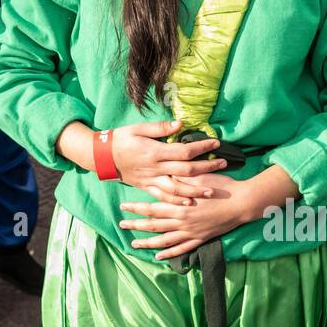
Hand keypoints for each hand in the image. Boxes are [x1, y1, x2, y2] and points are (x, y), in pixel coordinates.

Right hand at [110, 119, 227, 205]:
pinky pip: (164, 197)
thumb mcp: (138, 128)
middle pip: (186, 171)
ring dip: (196, 190)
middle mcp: (156, 168)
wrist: (102, 156)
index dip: (202, 148)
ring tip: (212, 189)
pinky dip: (177, 201)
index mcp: (155, 152)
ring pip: (178, 189)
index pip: (184, 151)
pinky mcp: (146, 187)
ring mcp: (151, 180)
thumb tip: (180, 124)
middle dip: (207, 168)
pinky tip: (189, 202)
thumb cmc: (120, 139)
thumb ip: (160, 127)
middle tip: (224, 163)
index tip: (216, 143)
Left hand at [118, 175, 259, 260]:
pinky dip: (169, 253)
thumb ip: (179, 179)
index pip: (152, 207)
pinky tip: (159, 256)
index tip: (123, 207)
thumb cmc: (220, 187)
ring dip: (148, 243)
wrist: (241, 203)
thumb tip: (164, 175)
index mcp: (180, 206)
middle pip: (153, 225)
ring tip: (134, 244)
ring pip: (164, 240)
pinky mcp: (200, 238)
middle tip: (121, 225)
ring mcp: (191, 232)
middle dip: (136, 225)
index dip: (136, 208)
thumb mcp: (197, 178)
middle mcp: (182, 221)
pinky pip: (181, 249)